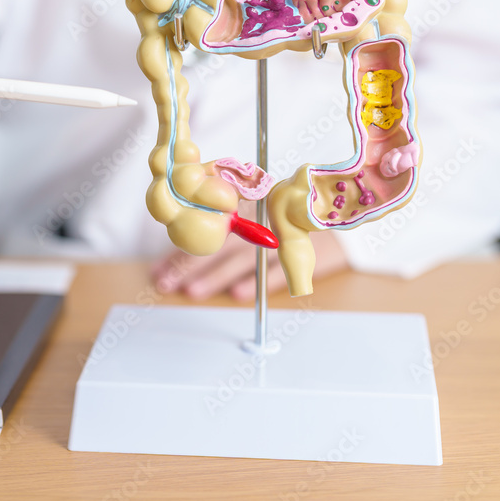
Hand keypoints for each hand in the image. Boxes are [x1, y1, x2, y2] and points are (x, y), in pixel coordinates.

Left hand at [150, 220, 349, 300]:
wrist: (338, 210)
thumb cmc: (294, 210)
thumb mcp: (262, 207)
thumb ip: (233, 219)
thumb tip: (193, 237)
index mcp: (249, 211)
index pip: (209, 234)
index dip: (184, 251)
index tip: (161, 267)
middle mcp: (261, 226)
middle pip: (220, 249)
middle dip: (190, 268)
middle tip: (167, 283)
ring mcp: (283, 242)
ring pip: (241, 262)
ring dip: (216, 277)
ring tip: (194, 291)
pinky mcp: (304, 257)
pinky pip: (276, 271)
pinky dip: (256, 282)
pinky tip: (237, 293)